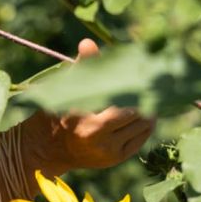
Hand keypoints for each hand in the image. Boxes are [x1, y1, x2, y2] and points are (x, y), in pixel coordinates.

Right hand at [22, 39, 154, 181]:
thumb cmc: (57, 111)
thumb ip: (81, 66)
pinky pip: (141, 139)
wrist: (48, 149)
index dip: (135, 88)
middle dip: (145, 98)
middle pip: (137, 114)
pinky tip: (145, 113)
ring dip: (149, 111)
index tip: (143, 74)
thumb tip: (88, 42)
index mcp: (85, 120)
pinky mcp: (116, 159)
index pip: (122, 103)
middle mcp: (98, 139)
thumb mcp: (65, 89)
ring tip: (150, 96)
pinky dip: (146, 125)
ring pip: (143, 127)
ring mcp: (109, 152)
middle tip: (152, 83)